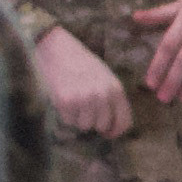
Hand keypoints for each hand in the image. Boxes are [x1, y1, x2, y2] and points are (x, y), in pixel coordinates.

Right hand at [32, 23, 133, 138]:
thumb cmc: (82, 63)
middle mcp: (102, 95)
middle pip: (102, 126)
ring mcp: (83, 99)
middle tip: (85, 109)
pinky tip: (65, 99)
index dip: (116, 131)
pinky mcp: (65, 101)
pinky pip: (68, 120)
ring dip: (78, 118)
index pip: (124, 121)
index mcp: (115, 89)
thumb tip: (113, 125)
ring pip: (84, 125)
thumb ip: (111, 98)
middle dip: (94, 121)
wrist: (57, 49)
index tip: (108, 133)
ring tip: (74, 101)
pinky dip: (65, 114)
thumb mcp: (105, 77)